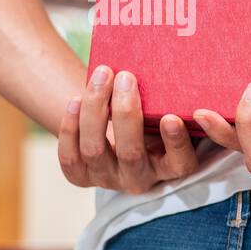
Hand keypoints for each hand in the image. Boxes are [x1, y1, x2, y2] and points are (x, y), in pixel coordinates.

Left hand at [58, 65, 199, 191]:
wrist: (115, 132)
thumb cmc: (149, 118)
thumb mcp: (163, 117)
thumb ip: (169, 107)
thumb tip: (171, 69)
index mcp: (170, 168)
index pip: (180, 164)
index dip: (176, 143)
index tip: (170, 117)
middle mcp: (140, 179)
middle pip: (131, 153)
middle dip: (126, 113)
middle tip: (126, 78)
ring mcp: (108, 179)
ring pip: (95, 150)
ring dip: (95, 109)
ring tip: (101, 76)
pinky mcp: (80, 177)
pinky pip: (70, 155)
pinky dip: (70, 126)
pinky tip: (75, 100)